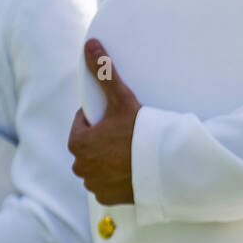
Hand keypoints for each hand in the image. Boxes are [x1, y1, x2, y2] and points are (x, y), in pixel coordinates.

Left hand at [68, 39, 140, 205]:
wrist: (164, 168)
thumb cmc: (140, 133)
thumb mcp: (121, 100)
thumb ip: (104, 72)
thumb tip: (90, 44)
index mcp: (78, 142)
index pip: (83, 123)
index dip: (101, 118)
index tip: (116, 119)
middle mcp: (80, 166)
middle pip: (90, 146)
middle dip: (103, 140)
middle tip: (126, 136)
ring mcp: (94, 184)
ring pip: (98, 165)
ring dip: (108, 160)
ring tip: (130, 152)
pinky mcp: (107, 198)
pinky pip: (107, 184)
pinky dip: (115, 178)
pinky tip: (131, 170)